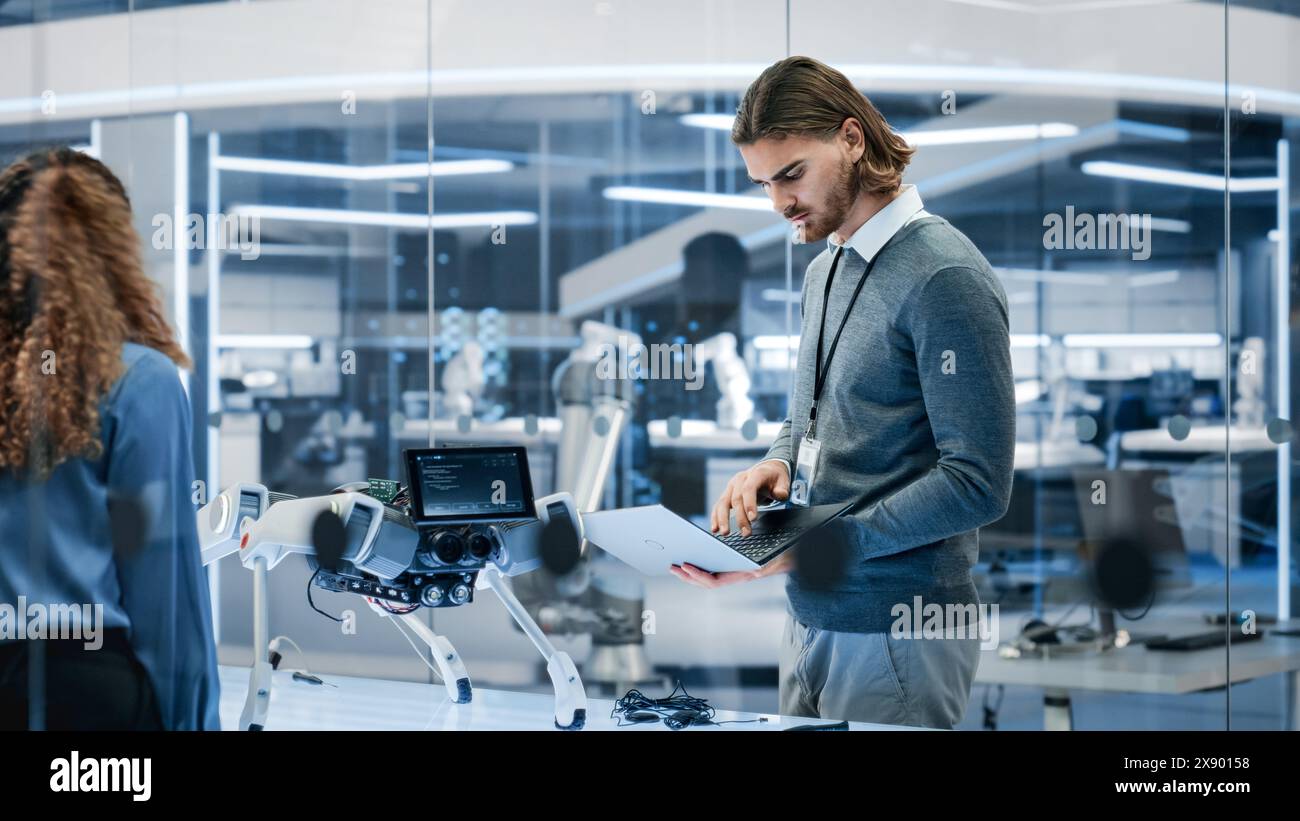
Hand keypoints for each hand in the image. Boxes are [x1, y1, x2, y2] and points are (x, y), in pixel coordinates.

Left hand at [670, 549, 794, 588]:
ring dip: (690, 573)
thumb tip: (756, 573)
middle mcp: (736, 576)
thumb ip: (767, 567)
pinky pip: (712, 570)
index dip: (699, 576)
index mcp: (742, 576)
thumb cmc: (787, 557)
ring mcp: (734, 573)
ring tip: (675, 565)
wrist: (794, 556)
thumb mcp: (778, 560)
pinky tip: (691, 559)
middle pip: (706, 582)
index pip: (715, 581)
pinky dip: (700, 566)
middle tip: (672, 566)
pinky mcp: (733, 567)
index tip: (686, 566)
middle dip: (688, 575)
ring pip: (707, 578)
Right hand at [710, 460, 790, 537]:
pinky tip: (715, 528)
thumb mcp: (783, 480)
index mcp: (755, 474)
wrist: (766, 469)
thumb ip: (782, 489)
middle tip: (746, 533)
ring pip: (723, 502)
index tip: (753, 518)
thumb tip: (779, 495)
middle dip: (740, 518)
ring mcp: (732, 486)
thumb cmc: (774, 477)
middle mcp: (740, 479)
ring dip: (722, 519)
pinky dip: (715, 517)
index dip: (749, 503)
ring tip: (725, 533)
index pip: (749, 488)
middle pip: (736, 498)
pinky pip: (718, 506)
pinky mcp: (727, 494)